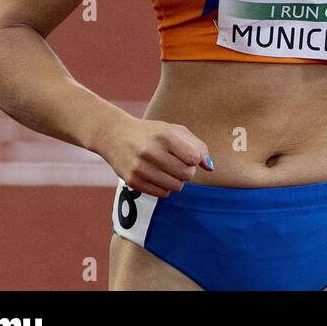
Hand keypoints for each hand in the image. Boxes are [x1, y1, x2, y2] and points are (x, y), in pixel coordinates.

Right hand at [99, 115, 213, 196]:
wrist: (115, 135)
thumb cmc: (152, 133)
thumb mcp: (175, 131)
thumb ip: (197, 146)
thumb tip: (211, 168)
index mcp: (164, 136)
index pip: (193, 158)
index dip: (195, 159)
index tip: (187, 154)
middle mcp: (151, 152)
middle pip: (187, 174)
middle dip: (188, 171)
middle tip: (177, 163)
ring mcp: (140, 168)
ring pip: (176, 187)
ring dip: (177, 180)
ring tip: (168, 169)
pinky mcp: (133, 182)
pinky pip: (162, 194)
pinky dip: (165, 188)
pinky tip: (157, 175)